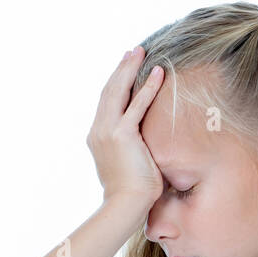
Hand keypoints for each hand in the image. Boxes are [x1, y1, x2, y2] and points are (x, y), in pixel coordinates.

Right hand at [87, 44, 165, 206]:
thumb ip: (134, 149)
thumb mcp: (129, 164)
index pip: (107, 102)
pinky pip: (138, 105)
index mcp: (98, 136)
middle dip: (121, 69)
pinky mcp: (122, 135)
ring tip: (141, 52)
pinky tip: (159, 72)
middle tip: (132, 51)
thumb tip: (149, 146)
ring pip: (118, 91)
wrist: (125, 206)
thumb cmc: (132, 193)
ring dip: (130, 69)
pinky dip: (149, 87)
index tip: (124, 67)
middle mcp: (99, 130)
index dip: (116, 82)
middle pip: (109, 90)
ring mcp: (108, 131)